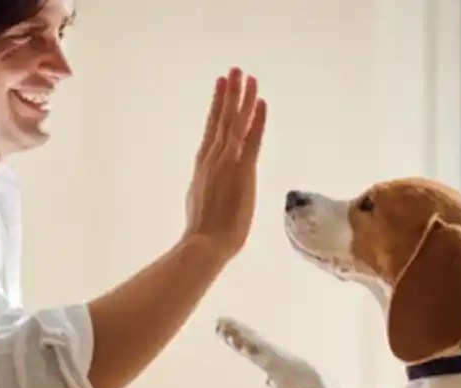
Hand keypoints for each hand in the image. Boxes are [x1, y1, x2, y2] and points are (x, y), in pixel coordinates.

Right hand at [183, 67, 267, 260]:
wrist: (204, 243)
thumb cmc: (203, 233)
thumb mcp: (201, 202)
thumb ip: (208, 187)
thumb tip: (211, 184)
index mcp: (203, 165)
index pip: (212, 128)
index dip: (217, 105)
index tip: (221, 86)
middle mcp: (213, 157)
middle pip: (222, 118)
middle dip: (229, 93)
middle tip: (234, 71)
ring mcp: (227, 161)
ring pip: (234, 122)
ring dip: (241, 97)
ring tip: (245, 76)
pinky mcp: (242, 169)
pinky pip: (250, 138)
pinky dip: (256, 119)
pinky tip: (260, 101)